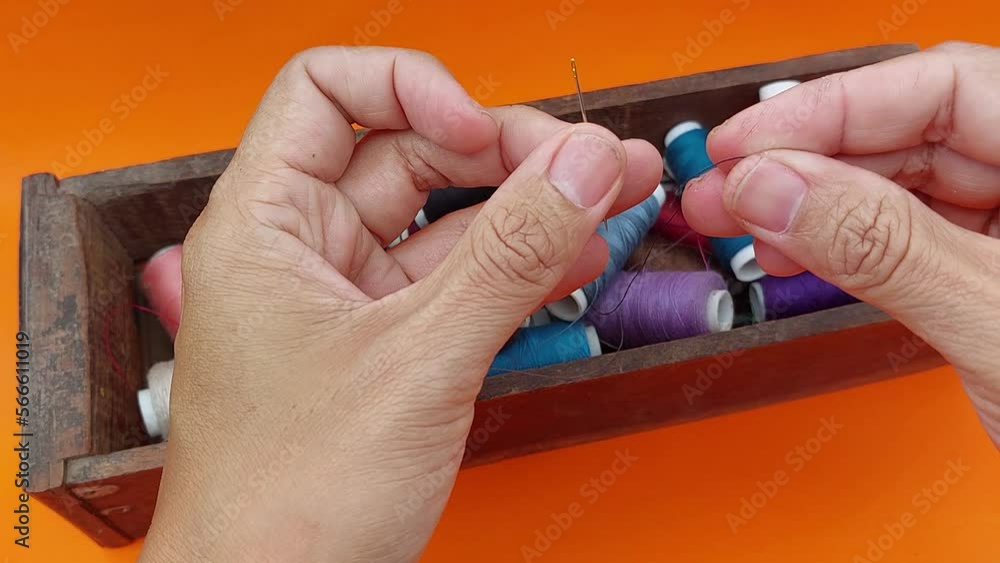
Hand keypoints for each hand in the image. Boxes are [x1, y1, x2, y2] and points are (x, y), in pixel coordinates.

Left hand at [138, 47, 660, 561]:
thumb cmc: (285, 504)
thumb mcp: (416, 362)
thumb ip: (507, 258)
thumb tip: (579, 168)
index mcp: (265, 225)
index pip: (327, 91)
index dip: (413, 90)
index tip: (484, 131)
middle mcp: (303, 249)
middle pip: (410, 150)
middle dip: (505, 150)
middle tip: (589, 165)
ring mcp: (349, 298)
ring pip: (446, 217)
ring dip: (529, 206)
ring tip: (609, 194)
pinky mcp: (389, 344)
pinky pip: (460, 280)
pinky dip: (518, 267)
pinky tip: (576, 257)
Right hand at [682, 41, 999, 445]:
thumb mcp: (998, 326)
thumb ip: (885, 246)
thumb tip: (775, 187)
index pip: (946, 86)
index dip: (833, 107)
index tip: (747, 144)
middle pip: (916, 131)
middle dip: (808, 159)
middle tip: (727, 189)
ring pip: (902, 184)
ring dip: (814, 203)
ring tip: (746, 223)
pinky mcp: (993, 275)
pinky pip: (905, 238)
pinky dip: (843, 246)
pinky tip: (797, 252)